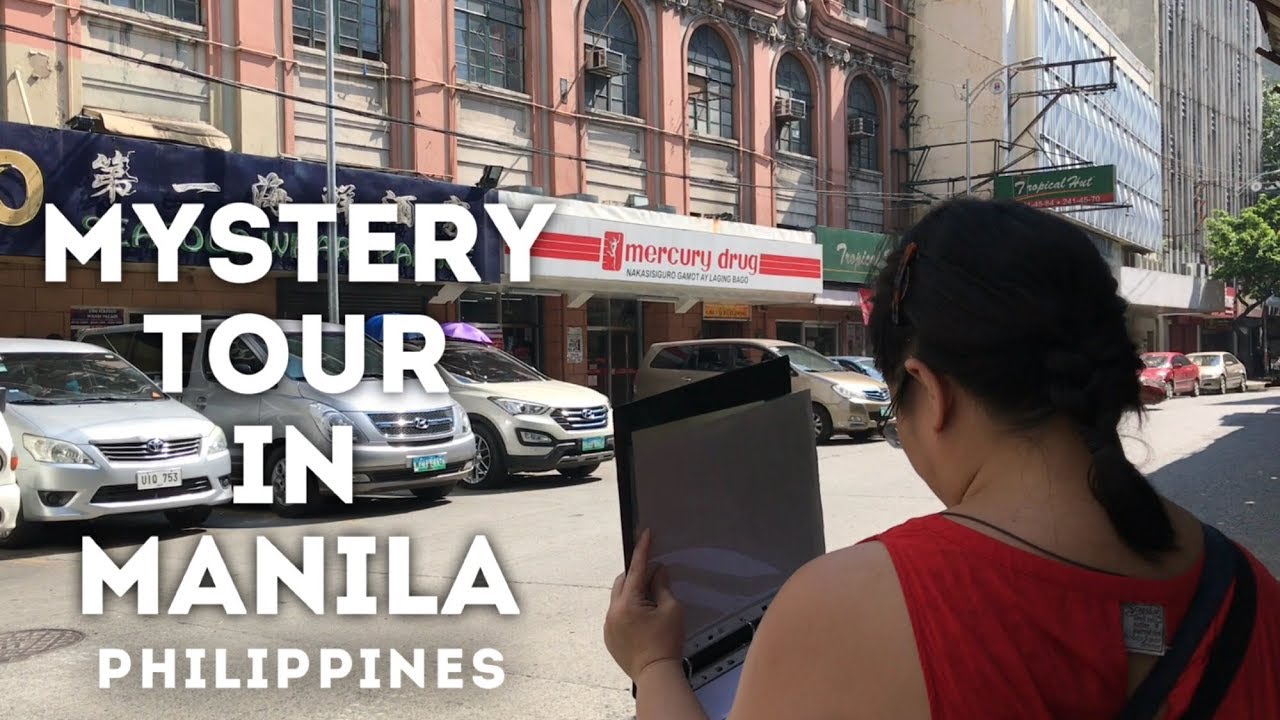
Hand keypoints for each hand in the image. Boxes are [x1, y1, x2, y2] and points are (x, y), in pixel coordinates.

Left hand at [604, 529, 684, 682]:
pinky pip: (616, 614)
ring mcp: (608, 625)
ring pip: (618, 598)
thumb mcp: (672, 610)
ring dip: (632, 594)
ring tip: (651, 603)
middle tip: (654, 577)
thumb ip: (662, 587)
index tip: (644, 534)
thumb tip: (658, 572)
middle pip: (622, 582)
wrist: (655, 675)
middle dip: (636, 575)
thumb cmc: (666, 644)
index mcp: (628, 603)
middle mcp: (613, 612)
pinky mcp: (609, 637)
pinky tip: (643, 619)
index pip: (635, 569)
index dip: (642, 550)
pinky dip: (628, 609)